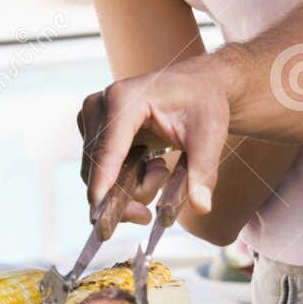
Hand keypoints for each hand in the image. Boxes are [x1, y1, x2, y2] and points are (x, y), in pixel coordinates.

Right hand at [78, 56, 233, 217]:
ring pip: (98, 176)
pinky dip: (126, 179)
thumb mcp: (210, 136)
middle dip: (129, 193)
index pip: (107, 150)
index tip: (99, 217)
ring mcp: (93, 118)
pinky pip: (100, 171)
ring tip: (162, 169)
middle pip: (98, 169)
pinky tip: (151, 164)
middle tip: (161, 193)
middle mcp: (100, 106)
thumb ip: (203, 170)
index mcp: (125, 99)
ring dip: (131, 186)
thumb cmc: (203, 104)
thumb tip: (201, 206)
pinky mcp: (94, 131)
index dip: (103, 184)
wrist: (198, 86)